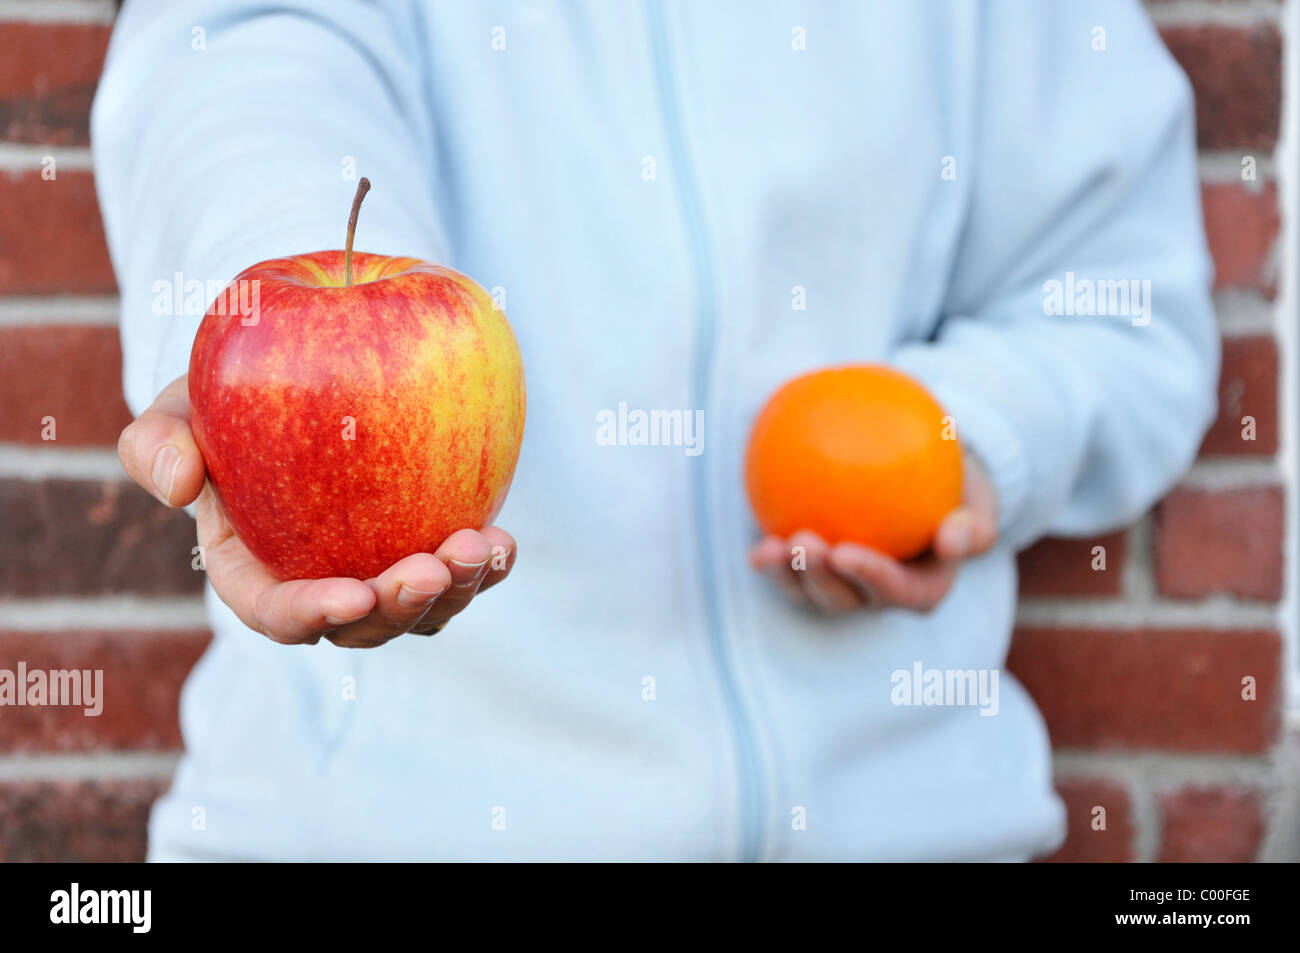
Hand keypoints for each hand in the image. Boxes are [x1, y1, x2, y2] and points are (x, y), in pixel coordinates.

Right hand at [117, 375, 515, 647]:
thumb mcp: (177, 409)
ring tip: (482, 550)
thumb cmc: (226, 399)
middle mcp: (322, 585)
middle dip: (400, 609)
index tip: (352, 594)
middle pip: (364, 626)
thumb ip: (156, 444)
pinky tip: (504, 543)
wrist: (300, 375)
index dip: (313, 614)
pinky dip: (488, 566)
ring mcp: (381, 570)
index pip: (278, 613)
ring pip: (423, 611)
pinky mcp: (429, 544)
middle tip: (431, 570)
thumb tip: (179, 488)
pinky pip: (464, 571)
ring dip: (455, 591)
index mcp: (252, 572)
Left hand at [748, 452, 997, 613]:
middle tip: (804, 543)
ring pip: (813, 592)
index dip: (872, 578)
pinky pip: (790, 571)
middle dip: (820, 580)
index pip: (902, 592)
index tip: (845, 553)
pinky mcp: (815, 567)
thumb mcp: (978, 496)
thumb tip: (954, 537)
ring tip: (771, 549)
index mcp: (924, 584)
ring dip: (789, 575)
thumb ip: (975, 520)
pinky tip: (756, 551)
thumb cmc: (957, 481)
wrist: (923, 470)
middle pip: (848, 600)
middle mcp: (880, 593)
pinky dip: (772, 564)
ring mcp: (845, 584)